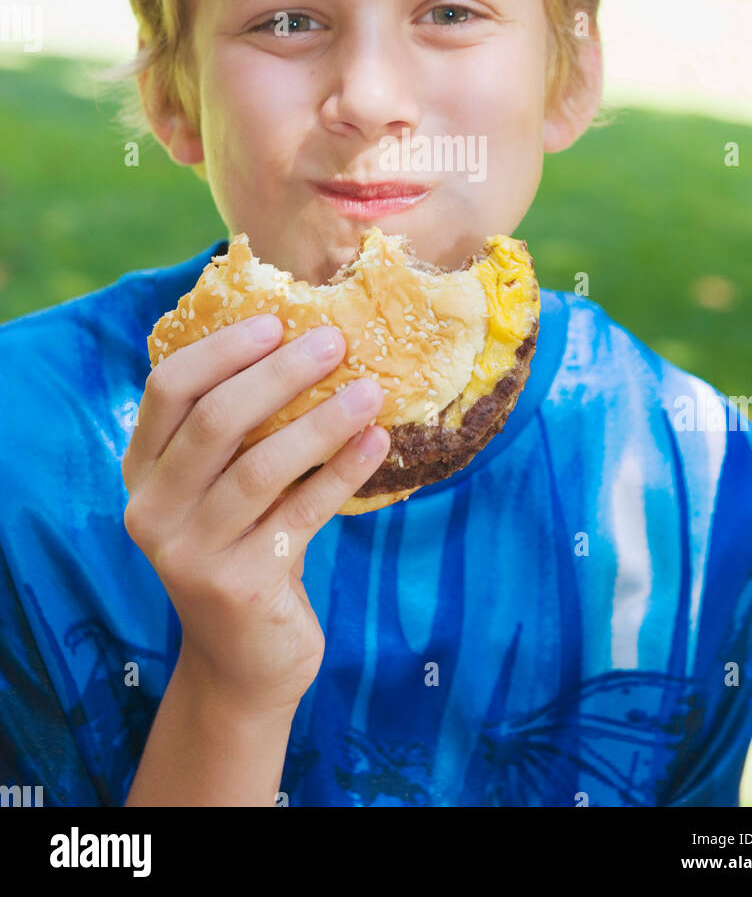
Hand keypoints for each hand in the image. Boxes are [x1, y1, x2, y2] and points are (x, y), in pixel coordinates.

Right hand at [122, 314, 388, 718]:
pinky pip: (301, 513)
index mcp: (143, 471)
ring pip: (260, 466)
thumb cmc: (244, 547)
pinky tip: (376, 442)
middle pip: (214, 420)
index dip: (222, 350)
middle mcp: (153, 510)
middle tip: (335, 342)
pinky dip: (342, 472)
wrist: (242, 662)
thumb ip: (241, 430)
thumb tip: (311, 341)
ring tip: (371, 391)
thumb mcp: (222, 488)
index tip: (277, 321)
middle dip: (279, 374)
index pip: (168, 389)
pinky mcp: (238, 586)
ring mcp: (190, 552)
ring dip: (321, 421)